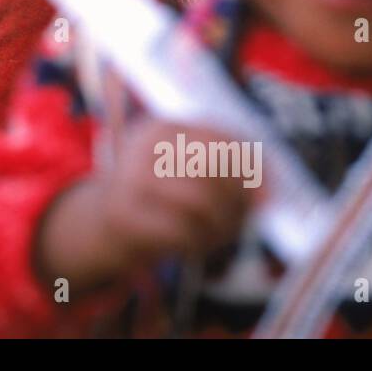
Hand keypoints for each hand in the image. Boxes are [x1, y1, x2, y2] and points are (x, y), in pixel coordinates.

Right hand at [95, 120, 252, 263]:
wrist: (102, 220)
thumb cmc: (158, 192)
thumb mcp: (186, 169)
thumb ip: (227, 171)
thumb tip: (269, 196)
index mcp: (162, 126)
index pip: (220, 139)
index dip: (251, 167)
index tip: (267, 195)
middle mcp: (143, 145)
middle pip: (211, 168)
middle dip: (236, 198)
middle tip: (241, 218)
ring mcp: (129, 177)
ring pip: (198, 201)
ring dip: (221, 224)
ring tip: (222, 233)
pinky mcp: (122, 213)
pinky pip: (179, 230)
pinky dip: (199, 242)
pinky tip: (199, 244)